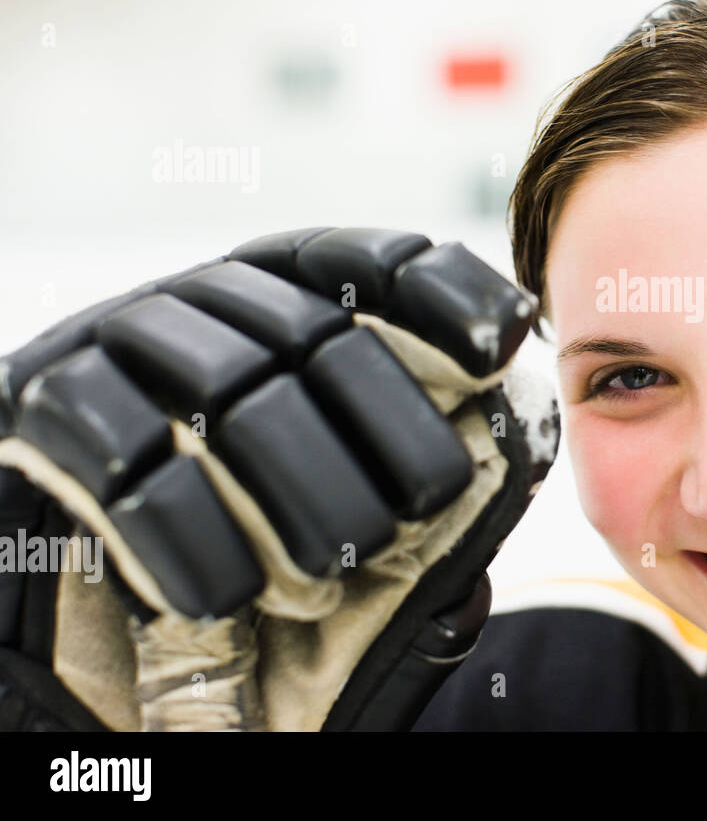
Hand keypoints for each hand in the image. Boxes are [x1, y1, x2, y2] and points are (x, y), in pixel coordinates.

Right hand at [0, 227, 559, 730]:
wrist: (93, 602)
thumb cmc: (247, 539)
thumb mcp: (340, 495)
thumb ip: (412, 472)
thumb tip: (501, 443)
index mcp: (276, 297)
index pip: (368, 263)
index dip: (441, 293)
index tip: (500, 345)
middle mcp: (199, 301)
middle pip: (313, 333)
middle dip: (387, 421)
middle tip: (428, 502)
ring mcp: (115, 342)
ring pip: (231, 394)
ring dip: (300, 488)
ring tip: (339, 564)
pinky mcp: (41, 405)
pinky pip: (129, 460)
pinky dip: (193, 536)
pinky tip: (232, 593)